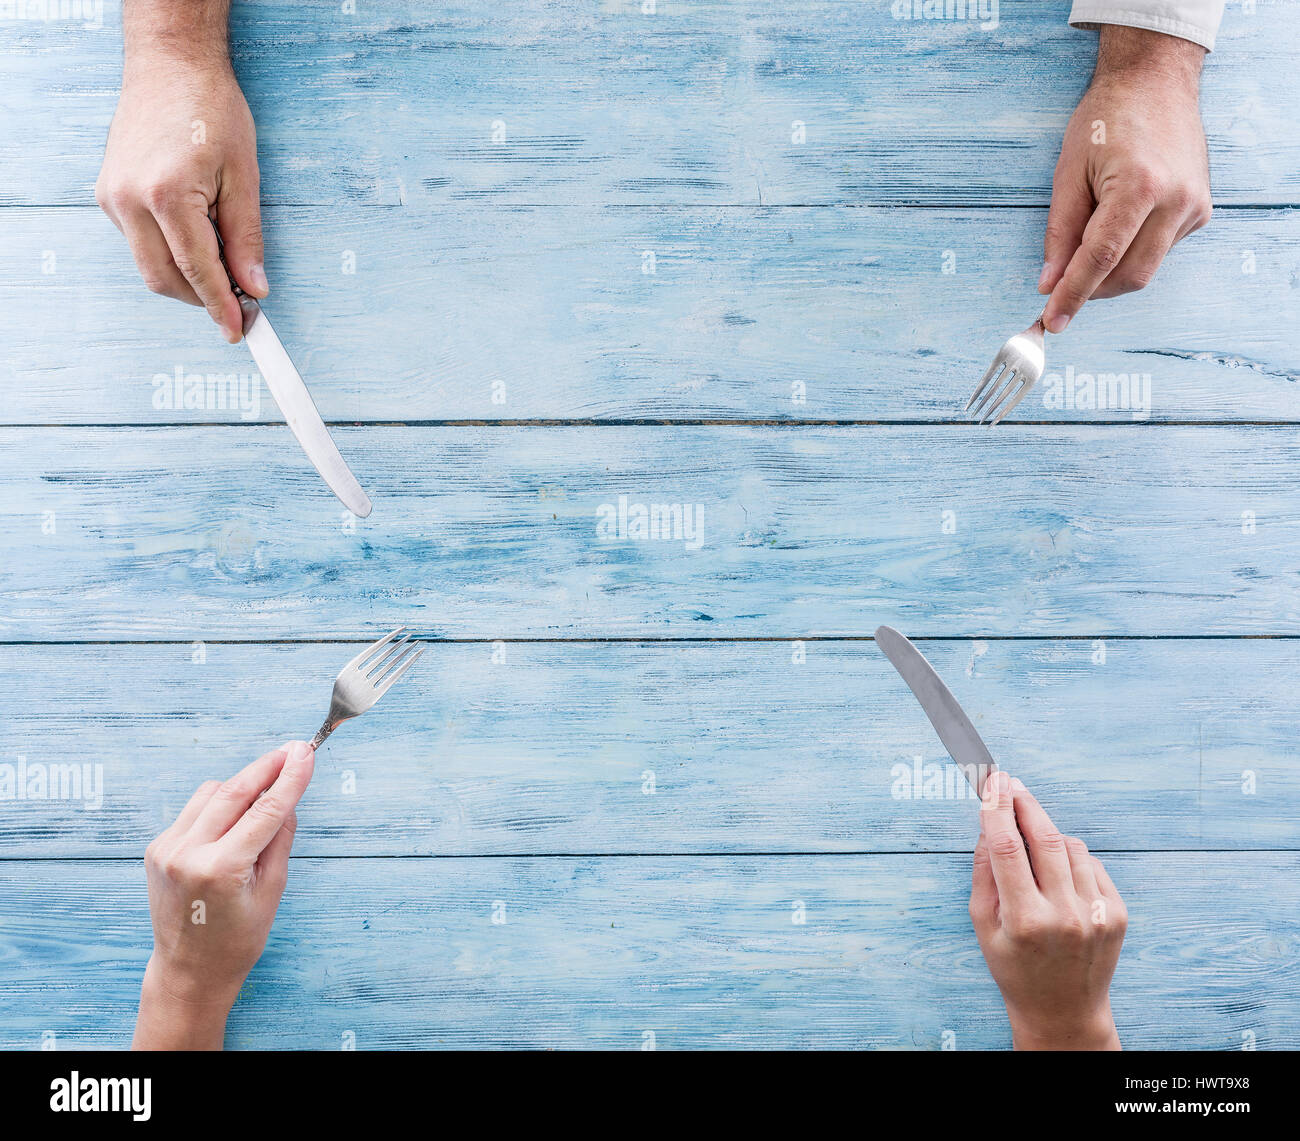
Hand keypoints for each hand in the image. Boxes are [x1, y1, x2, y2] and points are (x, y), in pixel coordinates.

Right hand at [96, 47, 264, 342]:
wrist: (170, 65)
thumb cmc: (212, 110)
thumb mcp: (244, 176)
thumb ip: (246, 238)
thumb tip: (254, 287)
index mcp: (168, 196)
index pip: (197, 272)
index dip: (221, 307)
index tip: (238, 332)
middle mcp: (130, 200)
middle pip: (164, 279)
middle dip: (203, 299)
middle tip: (241, 301)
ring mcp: (112, 198)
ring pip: (150, 266)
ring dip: (186, 276)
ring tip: (222, 257)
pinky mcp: (107, 195)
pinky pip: (140, 244)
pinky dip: (170, 253)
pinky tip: (196, 234)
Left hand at [132, 742, 313, 1049]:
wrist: (190, 970)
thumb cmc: (237, 939)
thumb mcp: (273, 890)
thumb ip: (279, 838)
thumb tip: (287, 796)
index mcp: (221, 869)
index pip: (265, 811)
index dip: (290, 778)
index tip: (305, 753)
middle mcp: (187, 854)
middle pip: (234, 791)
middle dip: (266, 767)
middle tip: (293, 750)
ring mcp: (166, 850)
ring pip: (212, 793)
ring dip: (242, 786)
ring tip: (266, 796)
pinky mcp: (157, 848)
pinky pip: (195, 809)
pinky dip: (219, 806)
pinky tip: (234, 821)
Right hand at [969, 771, 1126, 1049]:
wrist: (1064, 1011)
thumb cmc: (1014, 967)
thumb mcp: (983, 924)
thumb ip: (984, 872)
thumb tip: (989, 825)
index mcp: (1024, 921)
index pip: (1008, 849)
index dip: (997, 809)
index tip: (991, 783)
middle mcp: (1065, 915)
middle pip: (1045, 839)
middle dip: (1025, 803)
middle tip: (1009, 782)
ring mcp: (1097, 914)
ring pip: (1071, 847)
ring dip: (1048, 836)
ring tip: (1032, 854)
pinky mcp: (1118, 913)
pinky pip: (1092, 865)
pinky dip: (1072, 860)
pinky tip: (1059, 879)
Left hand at [1041, 25, 1211, 333]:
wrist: (1155, 81)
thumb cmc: (1106, 118)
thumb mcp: (1068, 172)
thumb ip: (1060, 232)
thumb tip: (1049, 282)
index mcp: (1139, 187)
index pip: (1100, 259)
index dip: (1073, 295)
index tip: (1053, 321)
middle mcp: (1175, 200)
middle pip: (1128, 276)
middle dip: (1090, 290)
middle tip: (1060, 288)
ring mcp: (1194, 207)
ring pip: (1145, 270)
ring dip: (1109, 273)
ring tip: (1089, 240)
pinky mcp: (1200, 210)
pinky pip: (1159, 252)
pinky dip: (1131, 252)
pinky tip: (1120, 223)